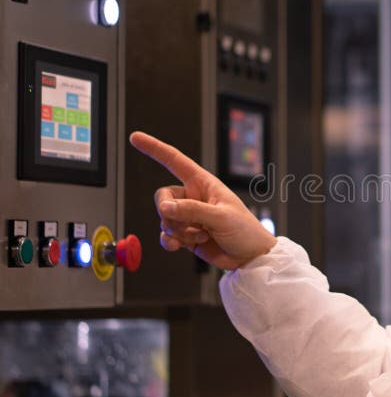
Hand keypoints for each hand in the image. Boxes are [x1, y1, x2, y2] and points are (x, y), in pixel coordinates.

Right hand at [129, 131, 276, 270]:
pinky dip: (171, 241)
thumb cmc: (245, 231)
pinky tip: (182, 246)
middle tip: (183, 222)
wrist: (250, 258)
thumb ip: (192, 211)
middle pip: (163, 196)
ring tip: (200, 236)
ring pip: (164, 219)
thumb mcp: (221, 217)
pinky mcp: (186, 235)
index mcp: (204, 184)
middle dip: (167, 211)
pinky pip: (166, 235)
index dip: (155, 148)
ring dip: (177, 231)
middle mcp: (193, 198)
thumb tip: (164, 207)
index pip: (175, 161)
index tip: (135, 138)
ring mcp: (189, 217)